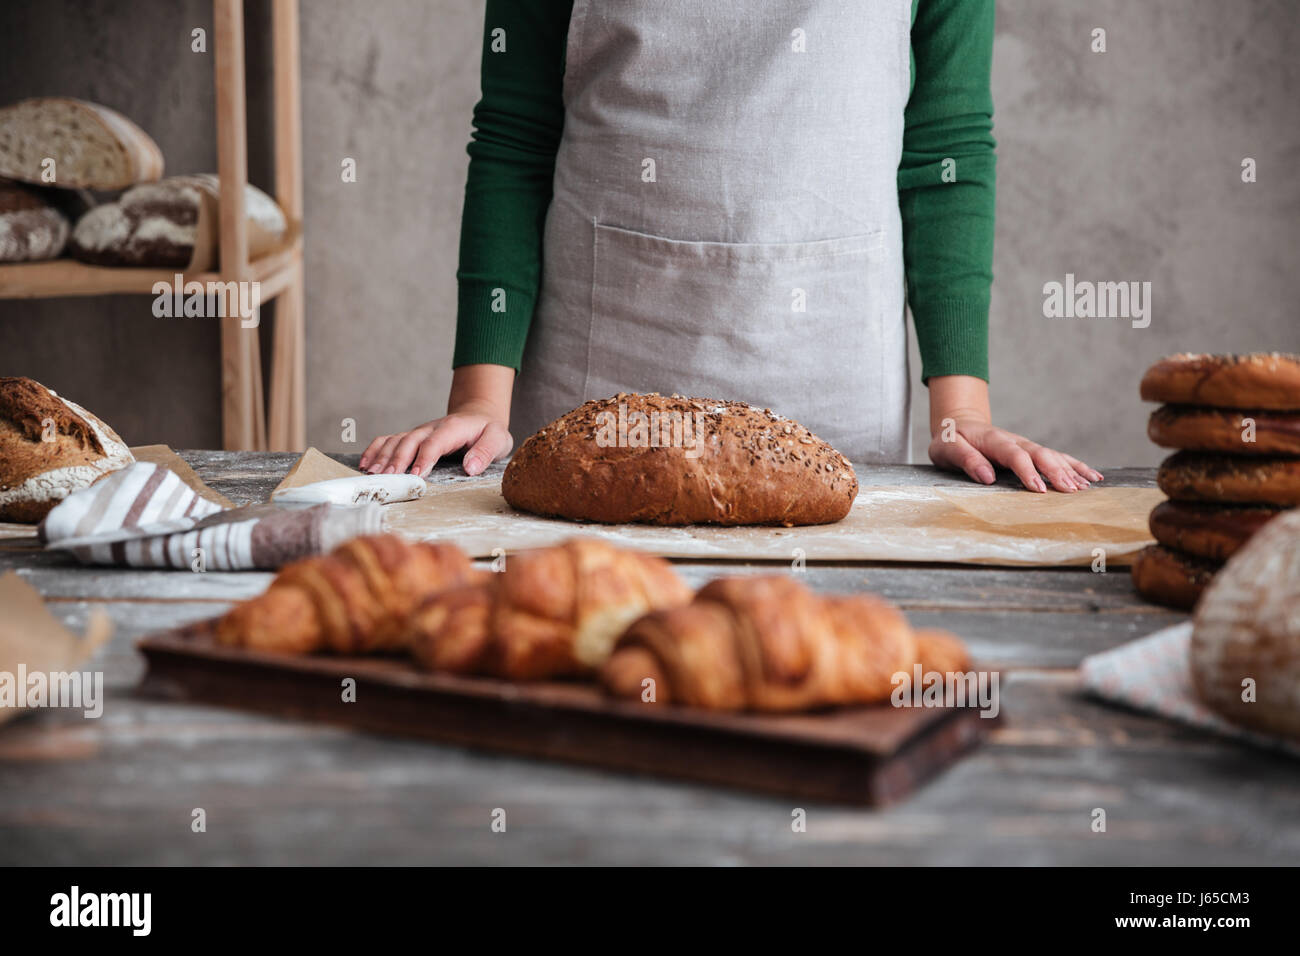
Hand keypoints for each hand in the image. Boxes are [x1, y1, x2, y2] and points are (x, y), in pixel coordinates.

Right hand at [360, 401, 512, 476]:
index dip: (424, 457)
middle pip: (410, 441)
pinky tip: (365, 464)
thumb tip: (470, 468)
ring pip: (396, 441)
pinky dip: (375, 450)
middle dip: (398, 460)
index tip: (415, 475)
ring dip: (383, 457)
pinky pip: (389, 440)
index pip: (435, 442)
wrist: (479, 415)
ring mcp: (420, 432)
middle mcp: (432, 428)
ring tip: (372, 474)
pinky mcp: (412, 437)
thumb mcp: (498, 439)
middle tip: (388, 479)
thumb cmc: (488, 430)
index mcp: (453, 428)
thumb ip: (485, 452)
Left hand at [926, 374, 1102, 492]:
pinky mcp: (1032, 451)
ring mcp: (1026, 445)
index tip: (1040, 490)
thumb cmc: (951, 440)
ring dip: (1070, 471)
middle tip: (1071, 491)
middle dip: (1057, 472)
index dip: (1028, 472)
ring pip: (1053, 456)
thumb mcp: (948, 449)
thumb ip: (967, 460)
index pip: (1015, 456)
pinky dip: (1076, 465)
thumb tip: (987, 477)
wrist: (958, 424)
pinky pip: (1057, 457)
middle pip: (1040, 455)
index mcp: (994, 441)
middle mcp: (1015, 441)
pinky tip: (1092, 477)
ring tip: (1086, 487)